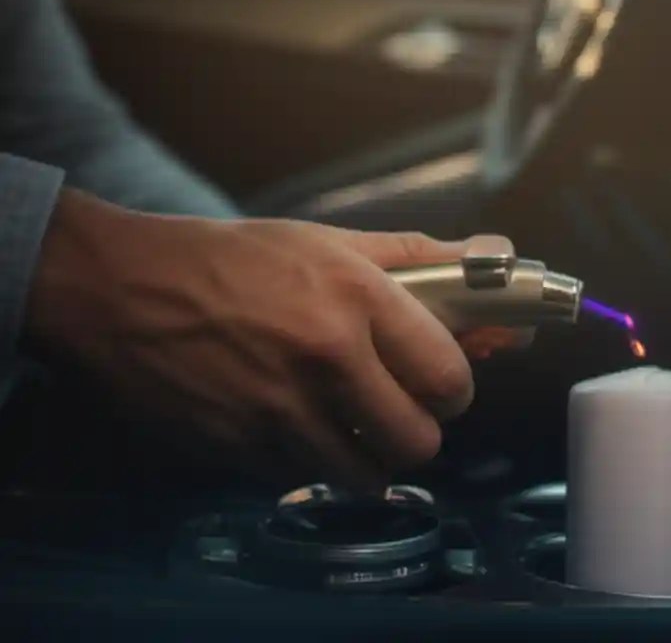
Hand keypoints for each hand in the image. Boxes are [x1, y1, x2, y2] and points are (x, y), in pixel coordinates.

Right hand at [24, 189, 514, 488]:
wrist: (121, 288)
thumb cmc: (231, 260)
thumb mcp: (329, 242)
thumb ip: (419, 261)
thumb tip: (497, 264)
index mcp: (357, 298)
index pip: (449, 376)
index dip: (455, 389)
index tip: (443, 386)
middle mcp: (325, 357)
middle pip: (418, 440)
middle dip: (419, 431)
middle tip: (400, 410)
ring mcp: (280, 409)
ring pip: (368, 474)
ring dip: (370, 456)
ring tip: (350, 422)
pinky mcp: (239, 447)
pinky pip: (306, 479)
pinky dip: (311, 464)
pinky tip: (296, 428)